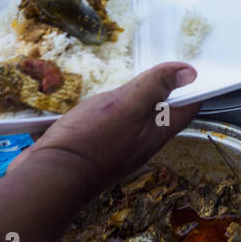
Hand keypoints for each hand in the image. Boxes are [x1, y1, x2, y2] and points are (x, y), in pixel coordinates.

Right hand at [13, 62, 200, 192]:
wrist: (47, 179)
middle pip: (160, 112)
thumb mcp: (127, 106)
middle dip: (162, 89)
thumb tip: (190, 73)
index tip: (193, 65)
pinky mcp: (93, 147)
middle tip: (159, 63)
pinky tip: (97, 97)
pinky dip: (107, 107)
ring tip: (129, 75)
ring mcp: (117, 146)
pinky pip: (107, 123)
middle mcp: (141, 142)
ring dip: (132, 97)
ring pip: (132, 117)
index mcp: (157, 133)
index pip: (186, 108)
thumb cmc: (90, 141)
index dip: (193, 87)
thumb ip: (156, 87)